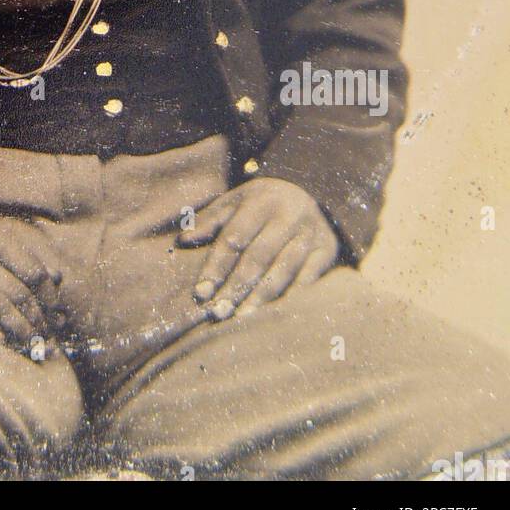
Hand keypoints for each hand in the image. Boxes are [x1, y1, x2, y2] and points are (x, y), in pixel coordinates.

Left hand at [176, 178, 338, 320]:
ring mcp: (310, 234)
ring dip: (261, 298)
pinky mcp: (327, 250)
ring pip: (283, 271)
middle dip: (236, 287)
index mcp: (260, 201)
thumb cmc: (262, 202)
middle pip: (258, 257)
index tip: (201, 293)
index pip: (234, 239)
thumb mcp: (235, 201)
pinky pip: (309, 278)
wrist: (311, 190)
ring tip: (242, 319)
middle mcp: (287, 216)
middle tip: (219, 313)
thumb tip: (182, 240)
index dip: (216, 267)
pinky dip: (292, 298)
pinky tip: (275, 315)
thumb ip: (210, 220)